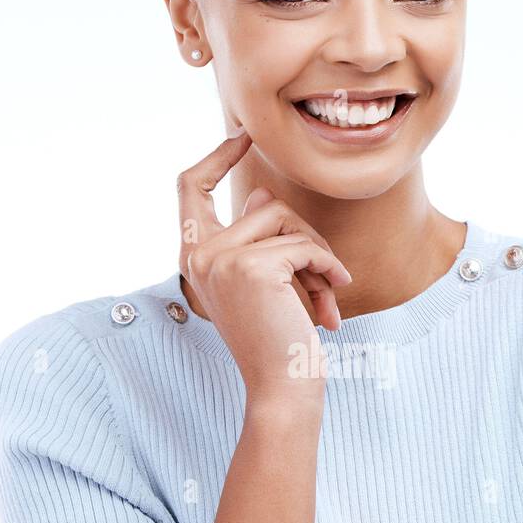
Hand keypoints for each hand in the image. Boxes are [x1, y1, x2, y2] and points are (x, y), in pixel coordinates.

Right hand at [175, 131, 352, 401]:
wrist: (281, 386)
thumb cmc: (278, 339)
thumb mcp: (264, 283)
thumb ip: (256, 240)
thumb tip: (258, 197)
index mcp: (194, 257)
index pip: (189, 189)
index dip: (215, 157)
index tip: (242, 136)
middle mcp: (198, 255)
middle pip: (262, 203)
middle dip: (303, 234)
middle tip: (328, 276)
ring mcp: (220, 258)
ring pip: (285, 220)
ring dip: (318, 254)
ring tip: (330, 293)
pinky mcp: (249, 266)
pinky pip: (303, 244)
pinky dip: (327, 267)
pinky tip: (333, 301)